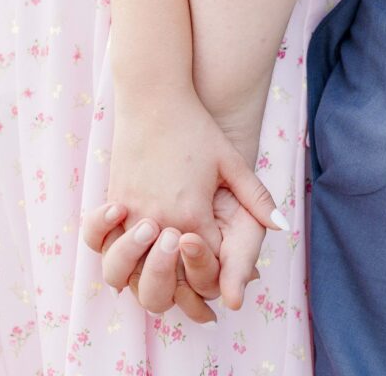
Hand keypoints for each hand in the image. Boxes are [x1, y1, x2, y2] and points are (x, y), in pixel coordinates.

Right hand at [80, 90, 284, 314]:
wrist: (154, 97)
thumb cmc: (196, 127)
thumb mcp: (231, 161)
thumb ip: (256, 197)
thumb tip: (282, 226)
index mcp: (191, 216)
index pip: (205, 269)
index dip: (215, 274)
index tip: (220, 267)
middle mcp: (157, 221)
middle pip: (163, 283)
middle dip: (178, 288)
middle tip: (188, 274)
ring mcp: (129, 214)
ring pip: (127, 272)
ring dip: (141, 276)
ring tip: (157, 264)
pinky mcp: (113, 202)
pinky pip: (104, 244)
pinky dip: (115, 252)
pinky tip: (129, 248)